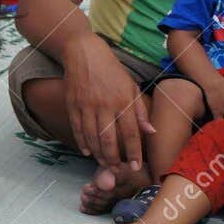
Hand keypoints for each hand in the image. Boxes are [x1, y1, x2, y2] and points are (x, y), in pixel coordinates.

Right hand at [64, 35, 153, 171]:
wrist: (84, 53)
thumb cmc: (112, 70)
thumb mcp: (131, 86)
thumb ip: (140, 111)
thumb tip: (150, 132)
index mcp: (122, 100)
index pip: (130, 132)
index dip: (133, 151)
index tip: (135, 165)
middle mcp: (104, 105)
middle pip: (108, 138)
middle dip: (113, 158)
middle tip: (117, 170)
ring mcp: (86, 105)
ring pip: (92, 136)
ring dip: (98, 153)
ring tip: (104, 164)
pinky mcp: (72, 104)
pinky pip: (77, 128)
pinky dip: (82, 142)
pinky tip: (87, 152)